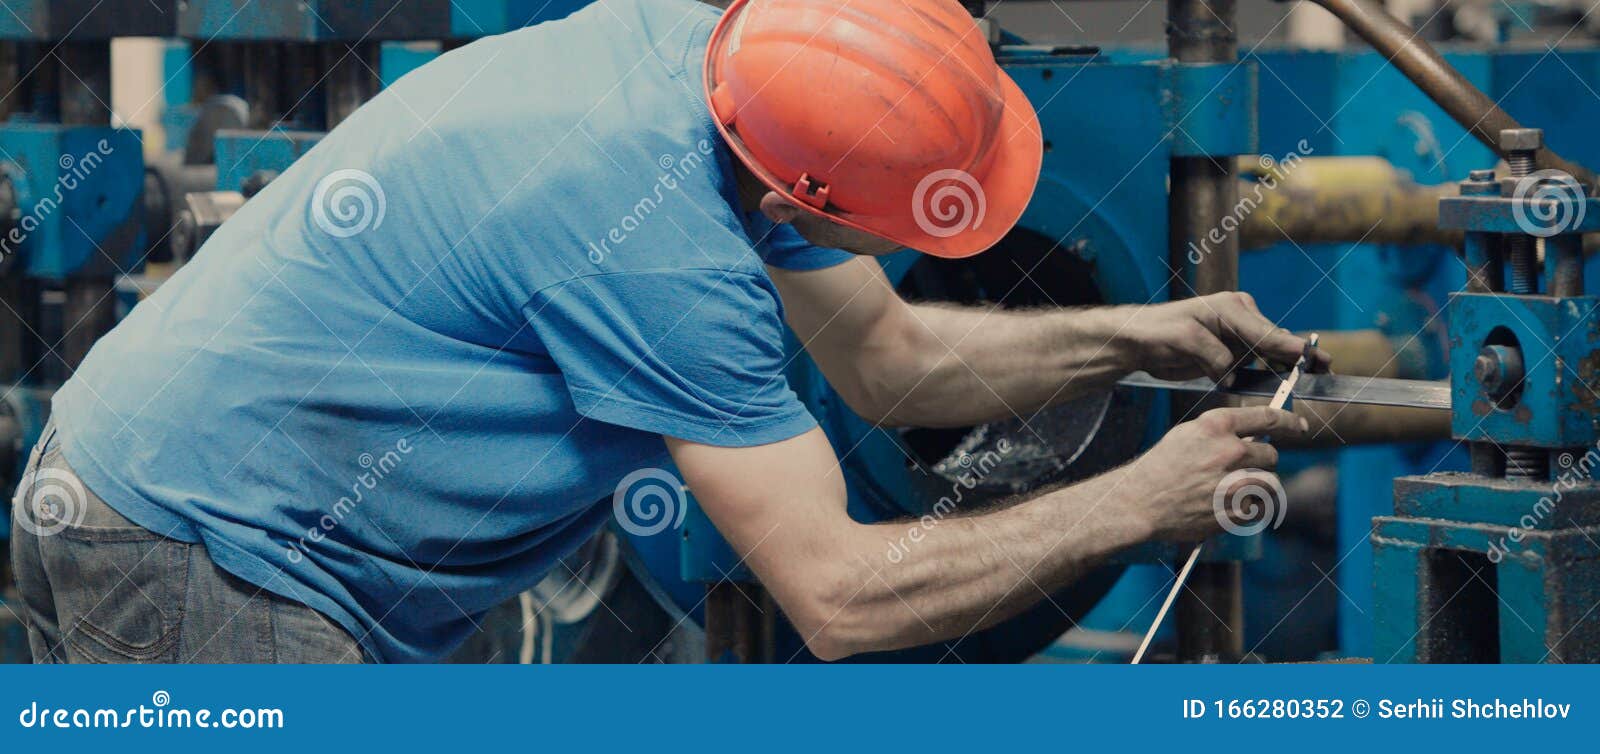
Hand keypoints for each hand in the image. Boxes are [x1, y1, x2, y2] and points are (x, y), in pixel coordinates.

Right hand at [1116, 406, 1306, 542]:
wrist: (1140, 502)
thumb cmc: (1159, 468)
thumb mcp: (1187, 434)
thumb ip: (1221, 432)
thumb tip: (1253, 436)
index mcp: (1216, 425)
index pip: (1267, 418)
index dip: (1288, 422)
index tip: (1299, 427)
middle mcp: (1229, 450)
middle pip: (1271, 454)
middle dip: (1262, 462)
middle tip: (1242, 469)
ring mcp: (1233, 482)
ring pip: (1270, 482)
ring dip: (1259, 486)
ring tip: (1237, 490)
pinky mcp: (1234, 511)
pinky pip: (1258, 507)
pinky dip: (1248, 508)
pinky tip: (1226, 506)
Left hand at [1121, 292, 1330, 383]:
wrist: (1138, 340)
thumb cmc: (1156, 331)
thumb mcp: (1183, 340)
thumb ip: (1212, 356)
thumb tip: (1230, 376)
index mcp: (1231, 308)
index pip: (1267, 332)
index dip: (1291, 348)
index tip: (1313, 358)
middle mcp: (1239, 319)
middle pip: (1277, 342)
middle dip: (1300, 358)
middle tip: (1328, 371)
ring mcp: (1236, 337)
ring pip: (1270, 355)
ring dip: (1289, 368)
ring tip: (1317, 379)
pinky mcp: (1230, 353)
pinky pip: (1256, 366)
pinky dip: (1270, 376)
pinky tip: (1286, 386)